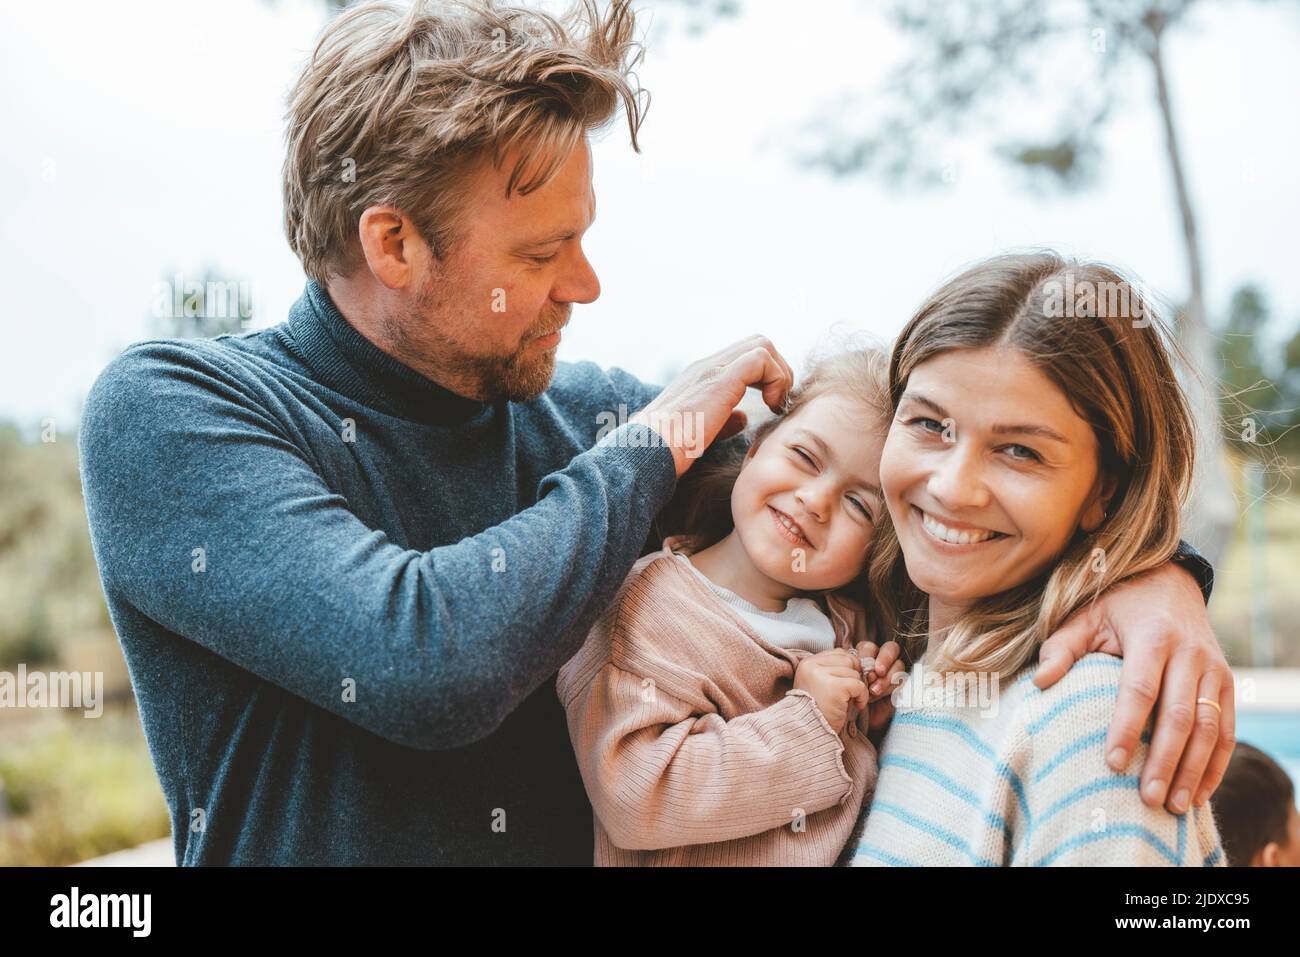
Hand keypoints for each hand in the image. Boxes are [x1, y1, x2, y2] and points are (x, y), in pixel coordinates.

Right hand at [630, 335, 793, 476]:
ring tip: (777, 404)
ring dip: (780, 373)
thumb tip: (743, 419)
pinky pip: (762, 359)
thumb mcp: (703, 430)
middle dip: (779, 369)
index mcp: (702, 375)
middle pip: (758, 342)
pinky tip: (771, 407)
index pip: (744, 355)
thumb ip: (725, 420)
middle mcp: (707, 365)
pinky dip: (776, 380)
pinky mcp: (721, 379)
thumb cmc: (671, 448)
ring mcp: (713, 369)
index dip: (766, 375)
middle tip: (778, 402)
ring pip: (762, 345)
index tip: (771, 405)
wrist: (649, 451)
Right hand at [794, 648, 867, 734]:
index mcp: (807, 663)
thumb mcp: (821, 685)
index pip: (839, 654)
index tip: (844, 686)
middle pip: (849, 660)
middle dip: (853, 678)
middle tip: (847, 695)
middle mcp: (812, 666)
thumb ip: (834, 671)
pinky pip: (859, 685)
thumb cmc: (817, 711)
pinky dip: (862, 697)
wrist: (808, 734)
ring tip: (846, 702)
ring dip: (857, 689)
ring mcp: (821, 675)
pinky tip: (855, 706)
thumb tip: (861, 663)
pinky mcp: (834, 688)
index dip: (847, 669)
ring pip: (855, 673)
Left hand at [852, 640, 905, 738]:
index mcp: (865, 657)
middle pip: (891, 648)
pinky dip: (893, 687)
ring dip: (887, 677)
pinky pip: (903, 681)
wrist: (857, 723)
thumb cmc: (848, 699)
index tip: (861, 667)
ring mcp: (893, 674)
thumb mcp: (847, 683)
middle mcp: (881, 663)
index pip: (870, 646)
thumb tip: (855, 662)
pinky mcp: (901, 687)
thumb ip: (852, 670)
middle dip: (885, 658)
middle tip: (877, 672)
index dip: (867, 653)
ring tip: (873, 691)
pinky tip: (881, 696)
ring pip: (898, 665)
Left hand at [1033, 560, 1233, 814]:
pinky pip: (1227, 729)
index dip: (1127, 728)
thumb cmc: (1115, 606)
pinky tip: (1201, 792)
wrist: (1169, 583)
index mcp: (1152, 636)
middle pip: (1180, 715)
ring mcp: (1213, 669)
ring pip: (1209, 727)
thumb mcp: (1084, 616)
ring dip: (1194, 770)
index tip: (1113, 763)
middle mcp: (1189, 653)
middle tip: (1147, 798)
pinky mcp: (1227, 683)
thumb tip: (1039, 682)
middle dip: (1165, 761)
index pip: (1139, 689)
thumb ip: (1061, 648)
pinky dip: (1216, 764)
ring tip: (1175, 806)